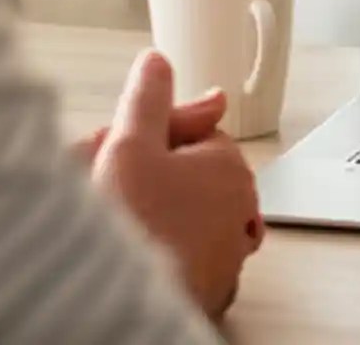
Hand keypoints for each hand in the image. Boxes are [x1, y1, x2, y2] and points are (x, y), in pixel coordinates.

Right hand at [92, 50, 264, 318]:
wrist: (127, 298)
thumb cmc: (135, 223)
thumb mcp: (131, 142)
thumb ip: (147, 98)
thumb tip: (158, 61)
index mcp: (229, 164)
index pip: (196, 136)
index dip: (153, 142)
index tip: (125, 154)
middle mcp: (242, 205)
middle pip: (194, 178)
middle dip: (157, 180)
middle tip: (117, 192)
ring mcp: (232, 248)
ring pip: (195, 219)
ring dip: (166, 218)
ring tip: (128, 226)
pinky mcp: (217, 284)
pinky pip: (194, 257)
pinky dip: (174, 253)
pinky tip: (146, 255)